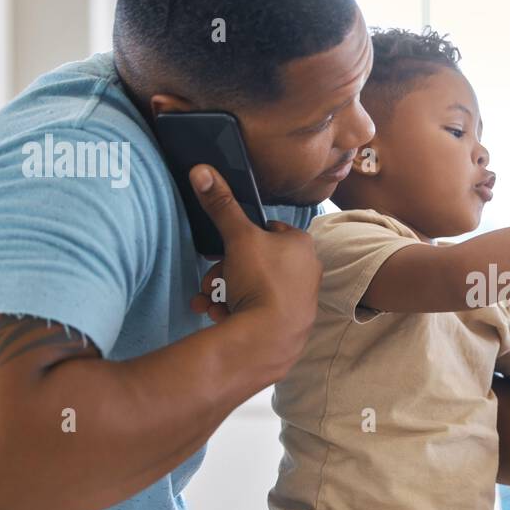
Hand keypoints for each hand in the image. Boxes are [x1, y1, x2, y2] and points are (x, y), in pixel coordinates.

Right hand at [185, 164, 321, 375]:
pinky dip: (235, 312)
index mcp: (301, 245)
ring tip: (210, 302)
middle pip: (254, 262)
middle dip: (223, 272)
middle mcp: (307, 271)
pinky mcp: (290, 325)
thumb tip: (202, 170)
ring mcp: (300, 300)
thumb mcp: (238, 237)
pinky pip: (257, 311)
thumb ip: (221, 205)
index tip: (222, 250)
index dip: (239, 238)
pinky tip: (219, 316)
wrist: (269, 338)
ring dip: (223, 293)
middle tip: (210, 282)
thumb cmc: (262, 281)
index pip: (266, 230)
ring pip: (251, 288)